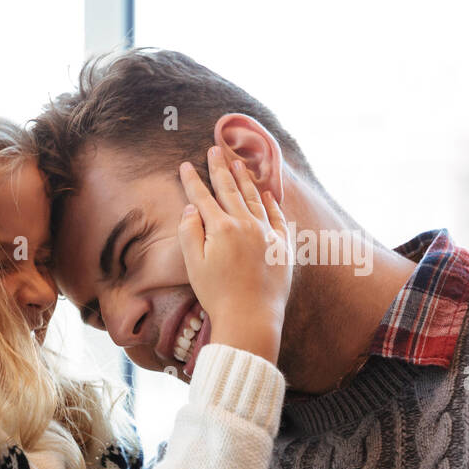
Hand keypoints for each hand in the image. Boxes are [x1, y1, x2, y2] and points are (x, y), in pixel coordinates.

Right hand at [177, 145, 291, 364]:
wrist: (251, 317)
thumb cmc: (217, 295)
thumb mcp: (194, 265)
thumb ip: (189, 233)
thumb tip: (191, 209)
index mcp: (221, 228)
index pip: (203, 197)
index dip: (193, 180)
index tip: (186, 165)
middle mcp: (246, 224)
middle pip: (230, 190)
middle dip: (220, 169)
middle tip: (214, 150)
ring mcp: (267, 233)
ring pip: (254, 197)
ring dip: (244, 178)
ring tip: (238, 162)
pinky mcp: (282, 245)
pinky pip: (277, 216)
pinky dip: (271, 202)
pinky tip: (267, 193)